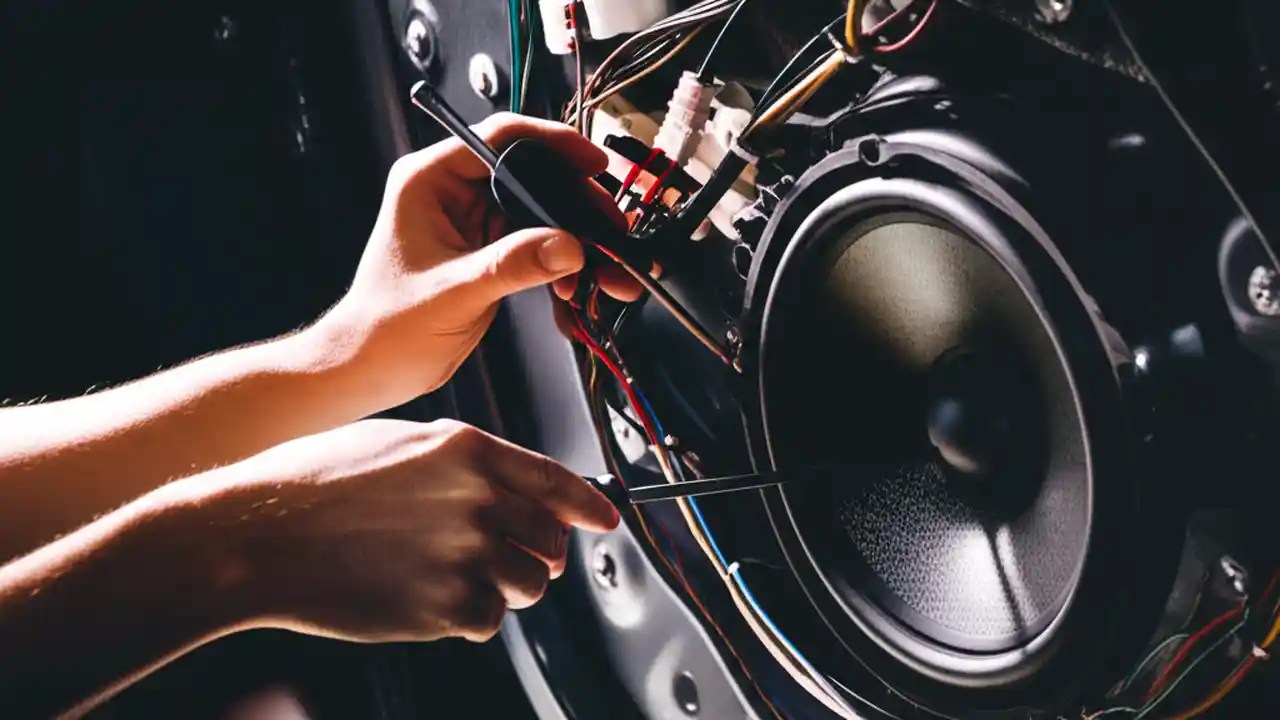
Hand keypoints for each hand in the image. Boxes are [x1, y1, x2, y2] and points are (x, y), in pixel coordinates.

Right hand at [187, 419, 619, 642]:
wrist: (254, 535)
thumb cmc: (314, 483)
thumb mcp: (399, 444)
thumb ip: (464, 464)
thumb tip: (512, 489)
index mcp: (468, 449)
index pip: (557, 480)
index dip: (590, 504)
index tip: (606, 520)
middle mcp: (478, 499)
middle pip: (550, 540)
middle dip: (538, 553)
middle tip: (505, 557)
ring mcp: (464, 554)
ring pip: (529, 585)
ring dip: (504, 586)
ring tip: (451, 575)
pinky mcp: (444, 606)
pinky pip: (490, 621)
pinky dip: (468, 617)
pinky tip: (426, 597)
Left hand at [318, 113, 634, 411]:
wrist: (372, 369)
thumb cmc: (385, 327)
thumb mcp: (452, 292)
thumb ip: (511, 266)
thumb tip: (566, 247)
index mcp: (430, 181)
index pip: (500, 139)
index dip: (552, 144)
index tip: (591, 163)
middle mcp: (454, 194)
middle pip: (532, 177)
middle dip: (576, 204)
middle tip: (609, 227)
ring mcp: (475, 224)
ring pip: (542, 215)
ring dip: (578, 240)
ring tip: (607, 266)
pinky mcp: (491, 254)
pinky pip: (540, 247)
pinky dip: (565, 265)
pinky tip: (581, 286)